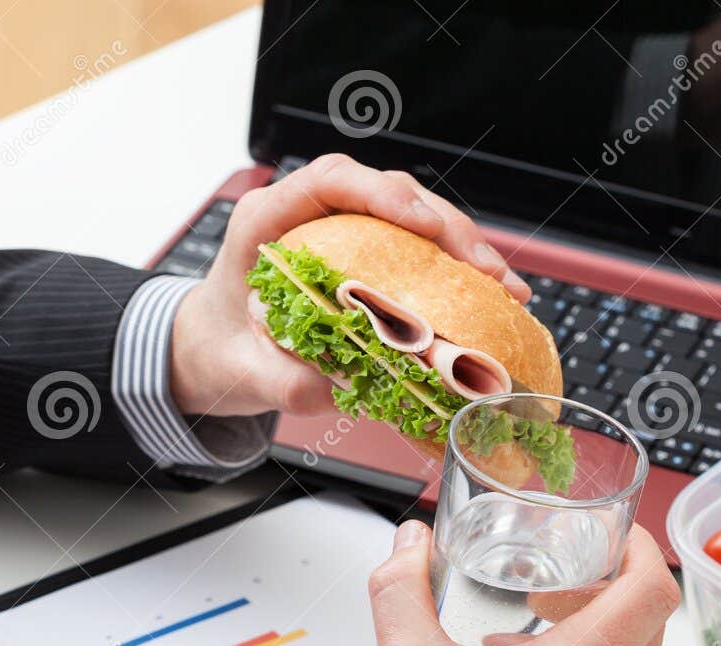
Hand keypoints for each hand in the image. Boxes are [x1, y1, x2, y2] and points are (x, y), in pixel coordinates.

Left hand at [167, 154, 528, 420]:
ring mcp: (346, 234)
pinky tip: (492, 299)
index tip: (422, 223)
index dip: (381, 193)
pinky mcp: (370, 258)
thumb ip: (273, 379)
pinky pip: (420, 252)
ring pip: (415, 219)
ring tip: (505, 289)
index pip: (329, 180)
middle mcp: (312, 216)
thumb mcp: (235, 370)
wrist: (215, 350)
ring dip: (465, 250)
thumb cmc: (220, 347)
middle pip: (389, 195)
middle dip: (446, 228)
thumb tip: (318, 390)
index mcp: (268, 220)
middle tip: (486, 272)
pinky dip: (458, 274)